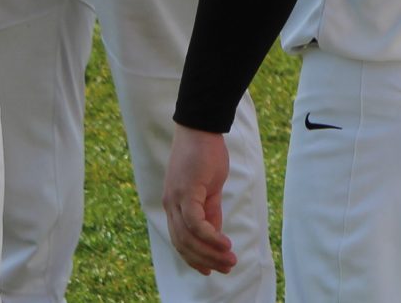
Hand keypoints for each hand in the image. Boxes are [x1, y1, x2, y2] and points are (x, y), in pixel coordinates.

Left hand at [162, 124, 236, 274]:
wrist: (201, 129)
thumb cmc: (206, 154)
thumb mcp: (211, 187)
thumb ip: (211, 209)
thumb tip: (215, 232)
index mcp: (175, 205)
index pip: (180, 240)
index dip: (194, 258)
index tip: (209, 270)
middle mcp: (171, 206)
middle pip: (183, 244)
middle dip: (204, 260)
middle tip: (226, 269)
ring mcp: (176, 201)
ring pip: (189, 238)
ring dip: (209, 253)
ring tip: (229, 260)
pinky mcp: (186, 193)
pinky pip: (196, 223)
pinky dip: (210, 236)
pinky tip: (224, 243)